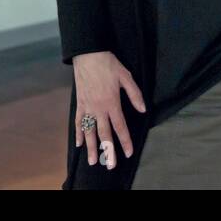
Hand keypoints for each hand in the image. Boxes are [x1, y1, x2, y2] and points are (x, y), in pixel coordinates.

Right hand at [73, 51, 146, 169]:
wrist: (88, 55)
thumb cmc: (108, 64)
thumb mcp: (126, 76)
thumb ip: (135, 94)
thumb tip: (143, 109)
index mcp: (112, 103)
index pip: (120, 127)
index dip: (125, 141)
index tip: (128, 153)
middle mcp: (99, 109)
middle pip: (104, 134)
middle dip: (108, 151)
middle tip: (110, 165)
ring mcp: (87, 107)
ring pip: (89, 131)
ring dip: (91, 147)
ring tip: (93, 161)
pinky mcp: (79, 104)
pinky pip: (78, 122)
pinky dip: (78, 133)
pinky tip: (79, 144)